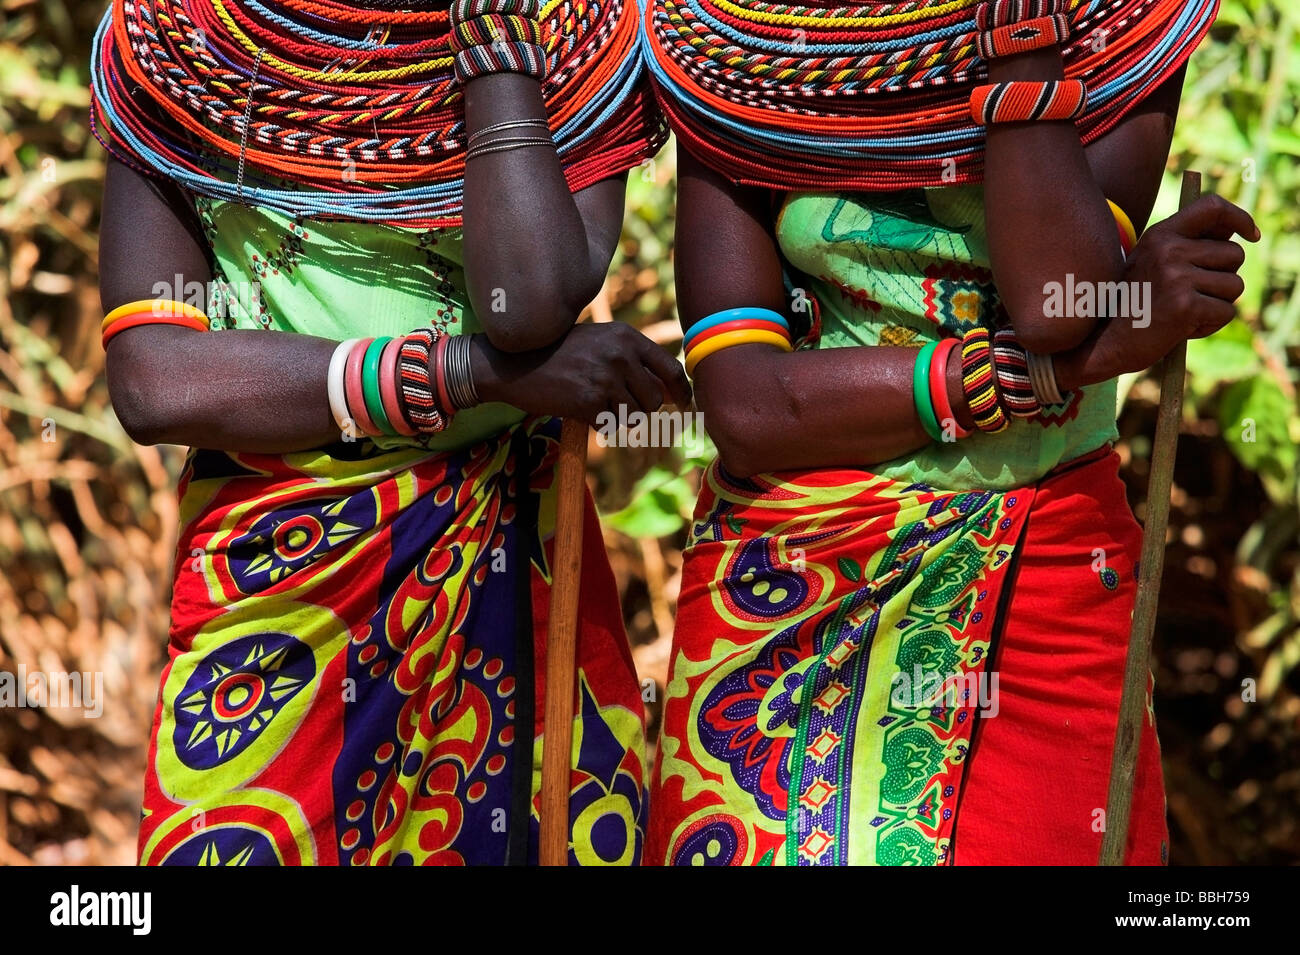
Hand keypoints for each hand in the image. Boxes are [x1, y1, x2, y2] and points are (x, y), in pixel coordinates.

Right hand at [469, 322, 691, 425]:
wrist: (514, 363)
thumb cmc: (559, 353)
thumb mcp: (599, 342)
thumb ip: (632, 359)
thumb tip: (670, 391)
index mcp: (627, 337)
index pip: (671, 369)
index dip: (683, 393)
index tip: (685, 407)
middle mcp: (621, 355)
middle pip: (654, 400)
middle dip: (640, 409)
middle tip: (616, 405)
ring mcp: (605, 379)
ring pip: (635, 417)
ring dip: (619, 418)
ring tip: (595, 404)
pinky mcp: (589, 402)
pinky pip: (611, 426)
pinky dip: (599, 424)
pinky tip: (580, 409)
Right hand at [1094, 194, 1258, 376]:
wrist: (1102, 343)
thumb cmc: (1132, 305)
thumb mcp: (1151, 264)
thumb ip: (1187, 245)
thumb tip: (1235, 235)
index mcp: (1160, 235)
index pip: (1212, 208)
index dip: (1239, 218)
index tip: (1251, 234)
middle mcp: (1170, 251)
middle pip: (1234, 255)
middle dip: (1223, 278)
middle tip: (1191, 295)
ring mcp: (1178, 277)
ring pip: (1234, 286)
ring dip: (1216, 304)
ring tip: (1183, 313)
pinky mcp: (1186, 306)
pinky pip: (1226, 312)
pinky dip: (1208, 326)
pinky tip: (1180, 329)